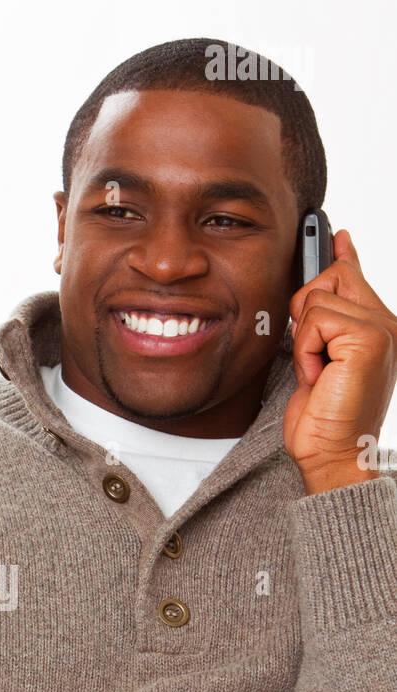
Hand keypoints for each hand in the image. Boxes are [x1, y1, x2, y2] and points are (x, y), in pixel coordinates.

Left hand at [283, 229, 396, 493]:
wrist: (332, 455)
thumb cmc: (324, 418)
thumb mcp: (318, 360)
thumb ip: (322, 321)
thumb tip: (320, 286)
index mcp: (378, 327)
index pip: (356, 275)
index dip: (341, 255)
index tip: (335, 235)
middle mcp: (387, 323)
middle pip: (330, 277)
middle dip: (306, 314)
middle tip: (314, 357)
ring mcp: (382, 329)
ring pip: (316, 299)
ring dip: (303, 340)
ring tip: (318, 373)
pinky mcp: (369, 339)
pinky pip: (315, 320)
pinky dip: (305, 350)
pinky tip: (319, 376)